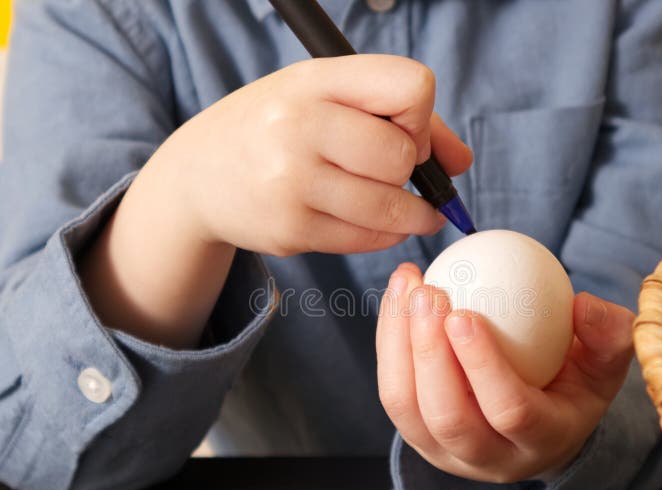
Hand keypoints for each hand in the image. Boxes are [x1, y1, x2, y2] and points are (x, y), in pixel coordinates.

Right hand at [138, 54, 472, 256]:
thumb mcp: (328, 99)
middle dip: (410, 169)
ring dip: (412, 213)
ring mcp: (292, 181)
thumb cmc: (278, 129)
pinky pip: (369, 237)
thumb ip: (403, 118)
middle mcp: (299, 125)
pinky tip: (375, 222)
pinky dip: (385, 234)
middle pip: (403, 155)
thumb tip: (462, 165)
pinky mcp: (291, 228)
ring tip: (408, 209)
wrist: (199, 175)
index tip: (404, 131)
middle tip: (392, 172)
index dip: (420, 116)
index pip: (412, 87)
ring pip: (392, 205)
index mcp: (316, 79)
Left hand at [376, 264, 634, 482]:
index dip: (483, 365)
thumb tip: (582, 304)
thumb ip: (608, 334)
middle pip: (448, 417)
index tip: (464, 313)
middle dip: (429, 353)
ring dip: (398, 343)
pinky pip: (392, 392)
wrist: (537, 423)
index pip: (510, 412)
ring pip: (406, 408)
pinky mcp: (417, 437)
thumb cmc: (572, 384)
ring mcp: (445, 454)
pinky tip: (397, 297)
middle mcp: (489, 459)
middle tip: (428, 292)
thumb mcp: (604, 363)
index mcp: (542, 442)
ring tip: (406, 285)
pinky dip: (387, 342)